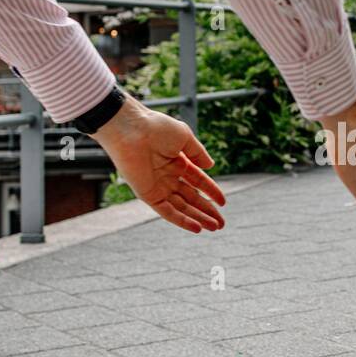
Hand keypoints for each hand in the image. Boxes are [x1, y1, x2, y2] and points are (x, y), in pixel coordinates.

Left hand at [90, 94, 225, 233]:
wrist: (132, 130)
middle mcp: (168, 176)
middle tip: (221, 223)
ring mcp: (158, 187)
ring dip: (198, 218)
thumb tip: (210, 166)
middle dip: (206, 210)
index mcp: (177, 161)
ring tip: (214, 227)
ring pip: (181, 207)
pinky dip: (181, 221)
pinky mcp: (148, 195)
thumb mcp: (184, 137)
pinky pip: (167, 211)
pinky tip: (197, 228)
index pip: (197, 181)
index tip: (223, 202)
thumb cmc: (156, 128)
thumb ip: (198, 153)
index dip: (211, 192)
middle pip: (191, 198)